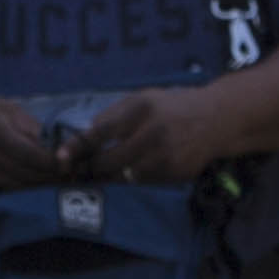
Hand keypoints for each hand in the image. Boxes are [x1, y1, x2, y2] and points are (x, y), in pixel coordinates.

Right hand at [0, 91, 66, 193]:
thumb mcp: (2, 106)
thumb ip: (29, 126)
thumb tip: (56, 148)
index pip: (29, 153)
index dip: (53, 162)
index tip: (68, 163)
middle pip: (24, 174)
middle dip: (50, 177)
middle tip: (68, 176)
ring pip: (15, 187)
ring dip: (37, 186)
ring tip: (53, 180)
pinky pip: (1, 189)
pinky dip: (18, 187)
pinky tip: (29, 180)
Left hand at [69, 86, 217, 186]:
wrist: (218, 118)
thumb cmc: (173, 105)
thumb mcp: (143, 96)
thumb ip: (113, 113)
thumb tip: (86, 133)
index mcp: (142, 109)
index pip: (100, 132)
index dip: (77, 147)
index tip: (60, 158)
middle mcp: (153, 133)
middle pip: (109, 161)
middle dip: (92, 167)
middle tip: (82, 170)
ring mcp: (166, 156)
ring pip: (125, 176)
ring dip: (113, 176)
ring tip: (108, 171)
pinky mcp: (176, 173)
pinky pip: (145, 182)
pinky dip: (136, 178)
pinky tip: (138, 169)